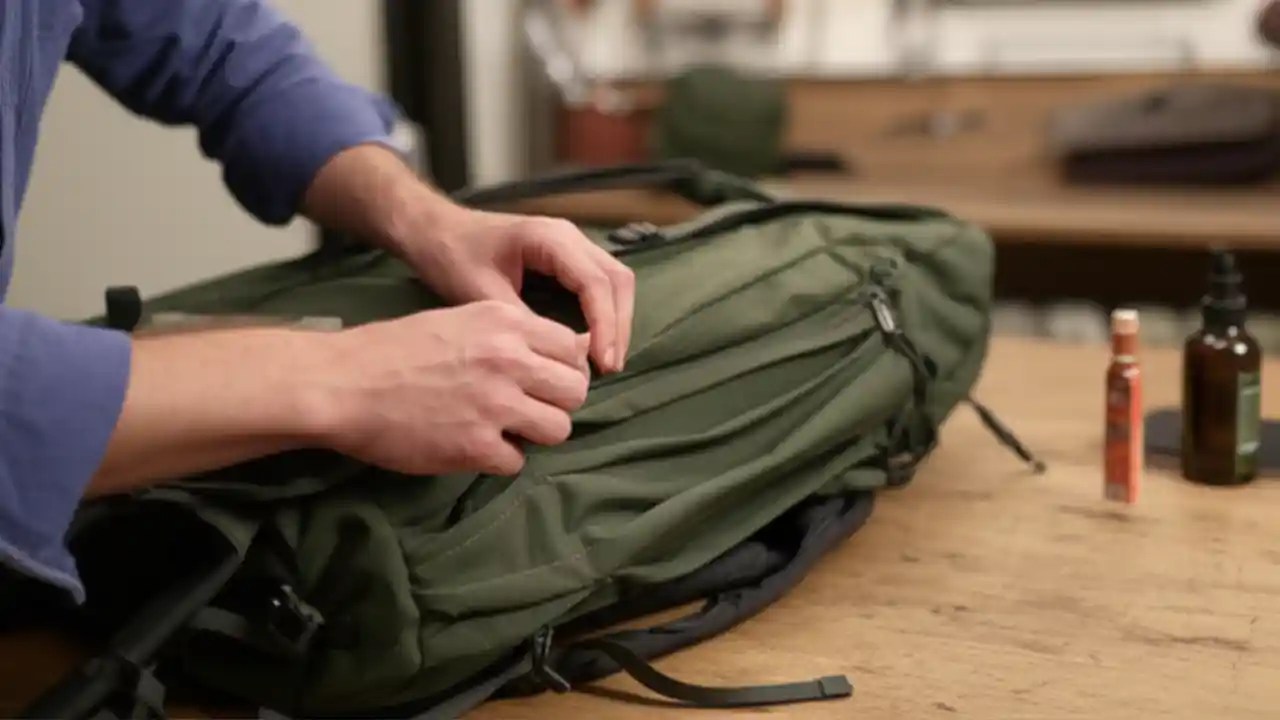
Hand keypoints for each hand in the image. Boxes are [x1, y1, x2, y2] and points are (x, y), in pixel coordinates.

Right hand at [313, 300, 590, 475]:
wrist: (342, 383)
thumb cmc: (395, 349)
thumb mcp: (462, 321)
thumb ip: (515, 334)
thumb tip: (574, 348)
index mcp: (505, 322)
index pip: (573, 349)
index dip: (563, 368)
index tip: (543, 379)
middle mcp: (509, 359)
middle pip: (576, 391)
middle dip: (556, 403)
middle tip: (527, 408)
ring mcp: (495, 404)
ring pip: (559, 429)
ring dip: (534, 433)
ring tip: (503, 429)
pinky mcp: (476, 446)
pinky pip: (518, 461)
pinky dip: (499, 459)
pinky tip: (473, 445)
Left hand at [396, 207, 634, 374]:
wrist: (433, 230)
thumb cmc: (451, 255)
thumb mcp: (483, 294)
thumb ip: (523, 322)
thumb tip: (558, 359)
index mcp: (551, 239)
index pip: (596, 283)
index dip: (606, 325)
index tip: (602, 363)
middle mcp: (569, 237)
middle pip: (617, 280)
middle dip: (618, 326)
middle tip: (609, 368)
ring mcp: (570, 245)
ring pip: (614, 281)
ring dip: (615, 321)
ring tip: (606, 362)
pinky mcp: (566, 257)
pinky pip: (599, 284)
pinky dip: (604, 313)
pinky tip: (594, 344)